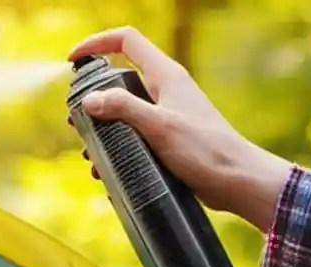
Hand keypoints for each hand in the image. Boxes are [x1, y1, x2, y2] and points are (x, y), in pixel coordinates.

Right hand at [67, 26, 293, 231]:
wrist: (237, 180)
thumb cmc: (205, 150)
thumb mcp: (159, 127)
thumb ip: (124, 109)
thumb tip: (90, 100)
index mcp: (165, 75)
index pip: (126, 41)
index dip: (96, 44)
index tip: (73, 61)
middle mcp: (165, 90)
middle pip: (119, 79)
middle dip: (92, 99)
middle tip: (76, 122)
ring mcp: (167, 114)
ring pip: (124, 112)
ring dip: (103, 131)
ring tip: (90, 154)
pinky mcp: (169, 139)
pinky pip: (135, 136)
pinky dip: (118, 149)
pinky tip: (108, 172)